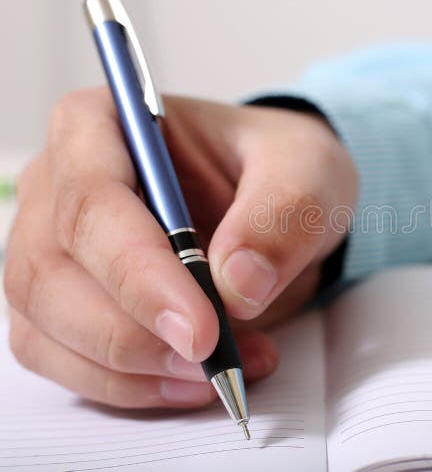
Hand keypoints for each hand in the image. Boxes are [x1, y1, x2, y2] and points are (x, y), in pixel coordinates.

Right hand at [3, 87, 357, 407]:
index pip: (94, 201)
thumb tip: (238, 284)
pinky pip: (66, 361)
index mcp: (102, 124)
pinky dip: (127, 386)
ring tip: (217, 371)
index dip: (139, 273)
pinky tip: (192, 381)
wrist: (278, 203)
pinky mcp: (63, 302)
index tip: (200, 327)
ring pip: (46, 327)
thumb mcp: (306, 170)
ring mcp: (53, 246)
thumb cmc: (277, 168)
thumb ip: (282, 214)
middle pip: (51, 272)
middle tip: (210, 361)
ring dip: (130, 370)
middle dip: (132, 334)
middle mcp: (60, 183)